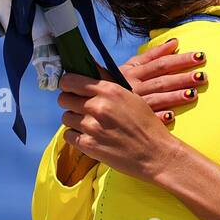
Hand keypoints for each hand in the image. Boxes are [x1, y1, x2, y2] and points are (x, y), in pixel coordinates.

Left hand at [58, 74, 185, 182]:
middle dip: (70, 102)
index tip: (72, 88)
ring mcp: (91, 126)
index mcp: (108, 90)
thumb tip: (88, 64)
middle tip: (82, 108)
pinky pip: (68, 135)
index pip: (70, 81)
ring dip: (74, 119)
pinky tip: (89, 136)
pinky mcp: (88, 145)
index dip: (68, 84)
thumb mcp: (130, 96)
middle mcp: (97, 106)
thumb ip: (106, 80)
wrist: (156, 155)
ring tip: (90, 124)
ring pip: (65, 117)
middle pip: (63, 98)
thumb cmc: (146, 124)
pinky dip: (76, 135)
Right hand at [117, 38, 206, 123]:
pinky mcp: (132, 119)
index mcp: (132, 71)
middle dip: (183, 77)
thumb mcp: (130, 66)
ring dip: (175, 96)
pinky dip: (158, 117)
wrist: (90, 100)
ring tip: (193, 94)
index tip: (198, 56)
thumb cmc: (116, 81)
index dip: (179, 59)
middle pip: (162, 80)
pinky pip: (147, 117)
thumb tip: (174, 42)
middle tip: (202, 76)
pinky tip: (171, 116)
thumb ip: (152, 54)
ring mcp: (133, 102)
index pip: (160, 63)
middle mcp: (133, 85)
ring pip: (157, 98)